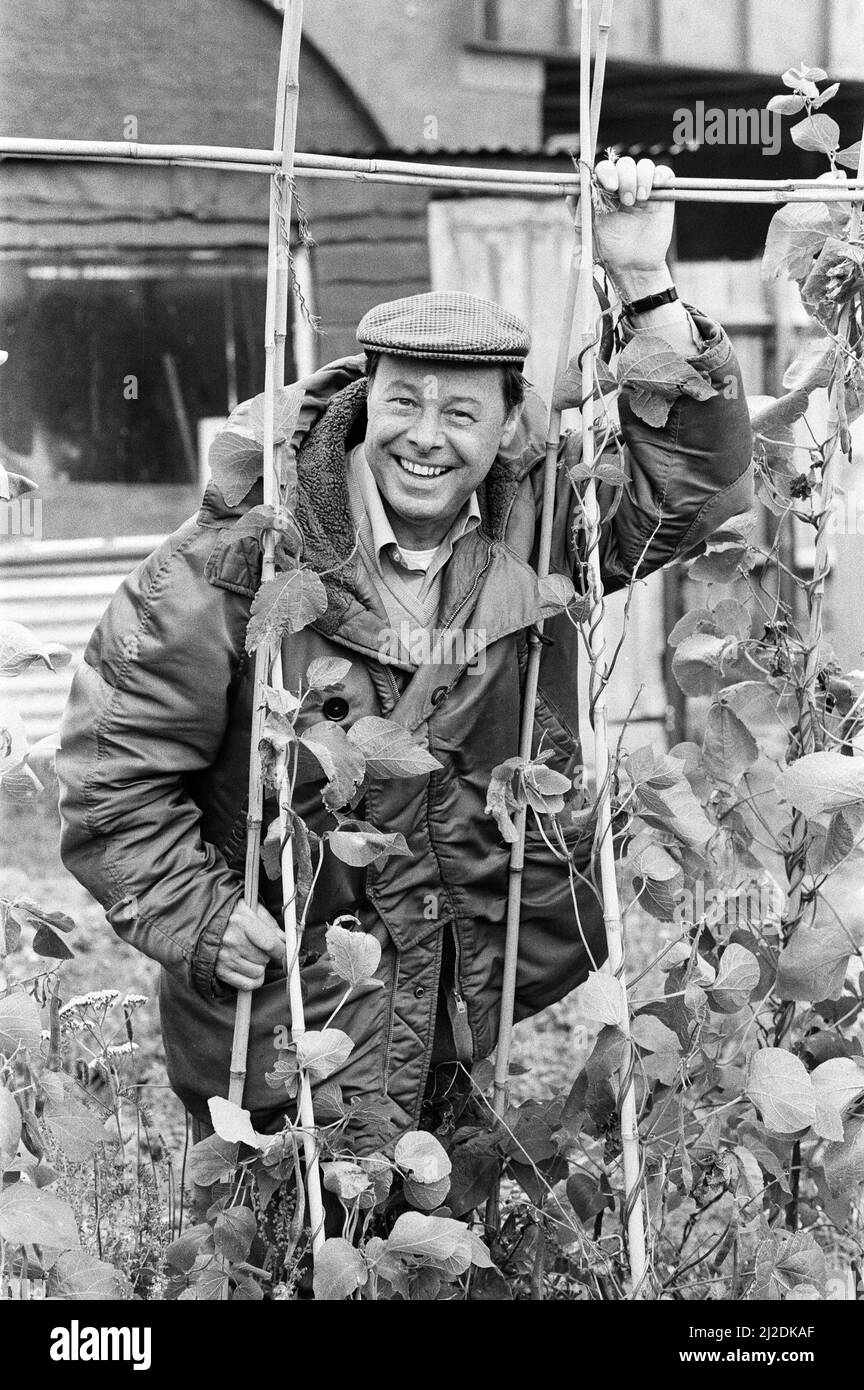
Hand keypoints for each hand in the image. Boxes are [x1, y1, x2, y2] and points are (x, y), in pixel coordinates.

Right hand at [215, 901, 283, 990]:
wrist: (202, 923)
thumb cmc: (230, 915)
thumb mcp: (251, 909)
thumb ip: (270, 924)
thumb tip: (286, 941)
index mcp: (240, 921)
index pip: (270, 943)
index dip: (282, 949)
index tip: (282, 949)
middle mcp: (231, 940)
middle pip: (265, 959)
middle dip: (266, 955)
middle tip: (257, 947)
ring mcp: (224, 957)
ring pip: (258, 972)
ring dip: (258, 966)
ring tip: (249, 954)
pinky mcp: (220, 971)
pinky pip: (247, 984)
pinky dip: (252, 979)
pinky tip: (248, 969)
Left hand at [590, 157, 675, 297]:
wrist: (633, 267)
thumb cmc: (608, 252)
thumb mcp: (586, 232)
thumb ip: (578, 210)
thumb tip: (575, 187)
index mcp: (604, 192)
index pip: (604, 169)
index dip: (606, 172)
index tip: (610, 187)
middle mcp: (623, 187)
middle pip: (624, 164)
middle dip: (625, 177)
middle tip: (626, 200)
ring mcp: (643, 189)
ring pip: (644, 166)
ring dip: (642, 177)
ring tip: (639, 200)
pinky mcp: (662, 195)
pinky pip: (663, 173)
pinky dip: (661, 174)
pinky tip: (657, 185)